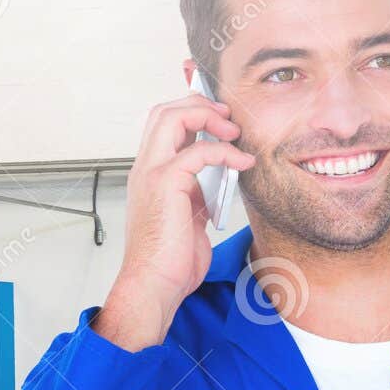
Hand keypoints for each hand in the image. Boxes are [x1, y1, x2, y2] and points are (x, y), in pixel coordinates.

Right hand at [94, 93, 254, 350]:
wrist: (155, 284)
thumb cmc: (172, 260)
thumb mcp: (189, 219)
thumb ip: (196, 196)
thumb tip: (215, 183)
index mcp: (150, 174)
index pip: (163, 125)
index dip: (191, 112)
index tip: (221, 121)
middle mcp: (146, 167)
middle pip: (164, 111)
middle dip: (199, 105)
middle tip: (228, 117)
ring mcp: (152, 173)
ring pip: (172, 118)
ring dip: (208, 117)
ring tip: (234, 131)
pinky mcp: (166, 184)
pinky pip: (197, 152)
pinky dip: (225, 152)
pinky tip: (244, 162)